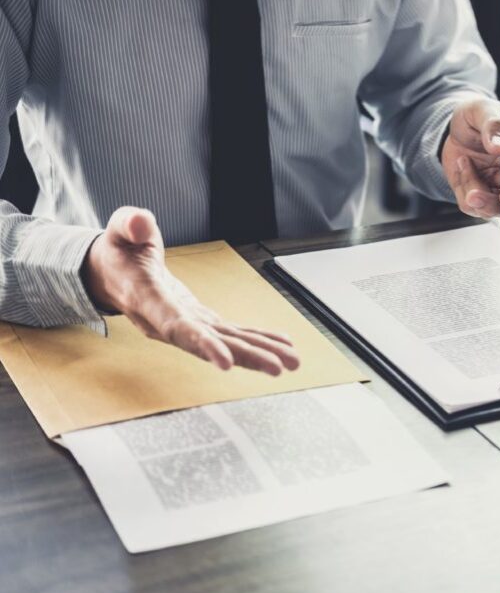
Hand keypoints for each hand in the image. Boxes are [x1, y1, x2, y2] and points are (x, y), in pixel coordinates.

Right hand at [82, 207, 300, 375]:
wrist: (113, 272)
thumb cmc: (119, 250)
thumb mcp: (119, 229)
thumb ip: (130, 225)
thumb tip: (143, 224)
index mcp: (147, 299)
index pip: (175, 326)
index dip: (202, 344)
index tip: (226, 363)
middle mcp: (169, 321)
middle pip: (211, 342)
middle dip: (246, 355)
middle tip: (279, 367)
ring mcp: (187, 324)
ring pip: (226, 342)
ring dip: (260, 353)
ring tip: (292, 362)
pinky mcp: (200, 321)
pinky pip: (231, 333)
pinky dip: (257, 339)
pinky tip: (281, 345)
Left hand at [441, 98, 499, 218]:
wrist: (455, 126)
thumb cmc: (478, 115)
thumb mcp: (482, 109)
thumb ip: (493, 125)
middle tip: (476, 197)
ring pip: (494, 210)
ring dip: (473, 192)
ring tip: (463, 161)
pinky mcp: (482, 196)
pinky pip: (472, 206)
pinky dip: (462, 188)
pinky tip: (462, 167)